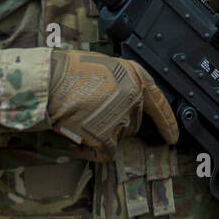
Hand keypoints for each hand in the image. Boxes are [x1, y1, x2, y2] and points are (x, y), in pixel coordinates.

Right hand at [47, 50, 178, 158]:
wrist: (45, 82)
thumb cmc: (67, 72)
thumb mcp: (105, 66)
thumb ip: (122, 82)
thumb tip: (125, 98)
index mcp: (135, 77)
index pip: (159, 104)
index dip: (167, 124)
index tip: (173, 137)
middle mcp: (133, 97)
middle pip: (133, 123)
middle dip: (115, 123)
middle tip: (90, 112)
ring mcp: (121, 118)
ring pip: (118, 137)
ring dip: (101, 134)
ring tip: (80, 118)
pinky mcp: (106, 137)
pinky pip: (104, 153)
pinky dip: (90, 150)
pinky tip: (77, 138)